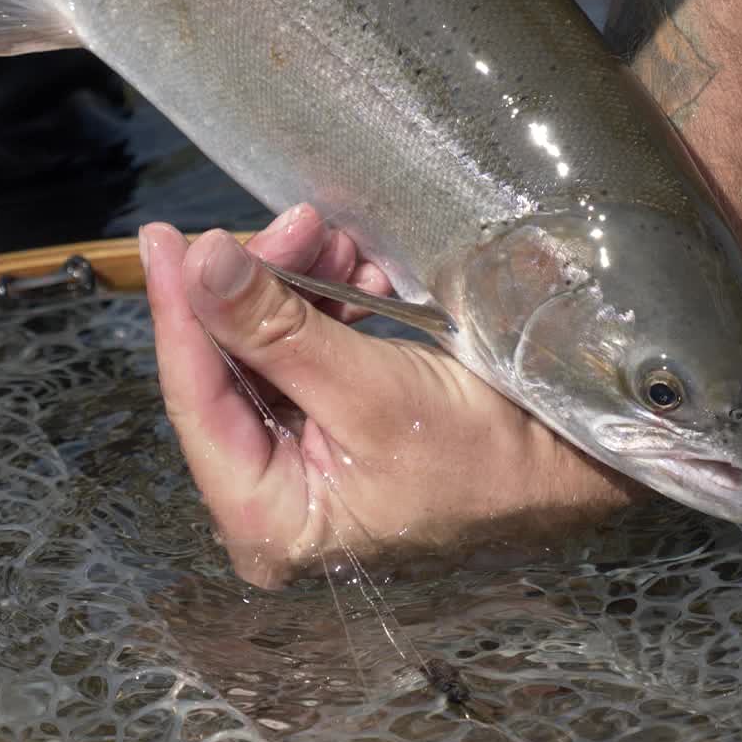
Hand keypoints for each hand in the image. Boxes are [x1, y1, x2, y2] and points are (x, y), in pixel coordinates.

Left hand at [139, 206, 639, 588]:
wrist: (575, 466)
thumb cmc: (483, 456)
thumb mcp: (370, 389)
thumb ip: (275, 328)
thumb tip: (200, 263)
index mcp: (266, 520)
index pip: (197, 401)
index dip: (180, 313)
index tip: (166, 240)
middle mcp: (272, 498)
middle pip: (231, 368)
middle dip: (259, 285)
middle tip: (297, 221)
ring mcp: (303, 462)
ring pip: (267, 349)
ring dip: (299, 284)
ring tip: (340, 237)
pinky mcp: (334, 428)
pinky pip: (306, 351)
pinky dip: (327, 302)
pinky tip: (358, 269)